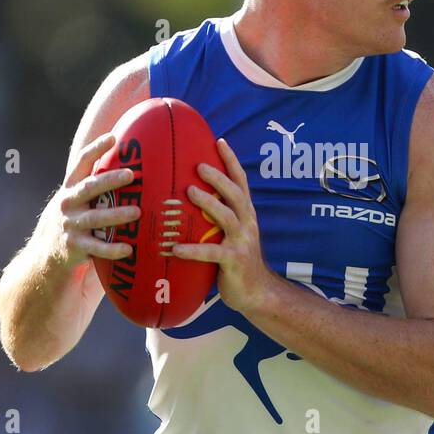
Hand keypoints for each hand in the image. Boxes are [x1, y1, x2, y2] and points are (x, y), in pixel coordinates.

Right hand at [51, 133, 140, 267]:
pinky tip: (128, 249)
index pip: (82, 163)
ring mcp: (71, 225)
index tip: (112, 137)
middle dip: (110, 180)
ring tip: (137, 212)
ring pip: (95, 218)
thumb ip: (92, 184)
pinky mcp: (75, 246)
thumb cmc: (72, 217)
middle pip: (90, 188)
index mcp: (70, 187)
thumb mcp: (74, 198)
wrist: (46, 252)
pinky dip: (112, 249)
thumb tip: (125, 160)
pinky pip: (96, 248)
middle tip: (131, 174)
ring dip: (116, 215)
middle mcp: (68, 203)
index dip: (95, 149)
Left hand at [171, 137, 278, 315]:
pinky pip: (212, 253)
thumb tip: (190, 198)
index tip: (219, 140)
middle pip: (236, 194)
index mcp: (247, 215)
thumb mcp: (232, 235)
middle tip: (198, 165)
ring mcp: (242, 242)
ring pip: (227, 216)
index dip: (231, 161)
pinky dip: (193, 250)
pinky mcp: (234, 261)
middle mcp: (247, 224)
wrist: (258, 293)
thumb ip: (218, 218)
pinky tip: (175, 248)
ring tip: (189, 192)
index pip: (241, 181)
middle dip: (219, 177)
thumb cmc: (238, 262)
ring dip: (208, 203)